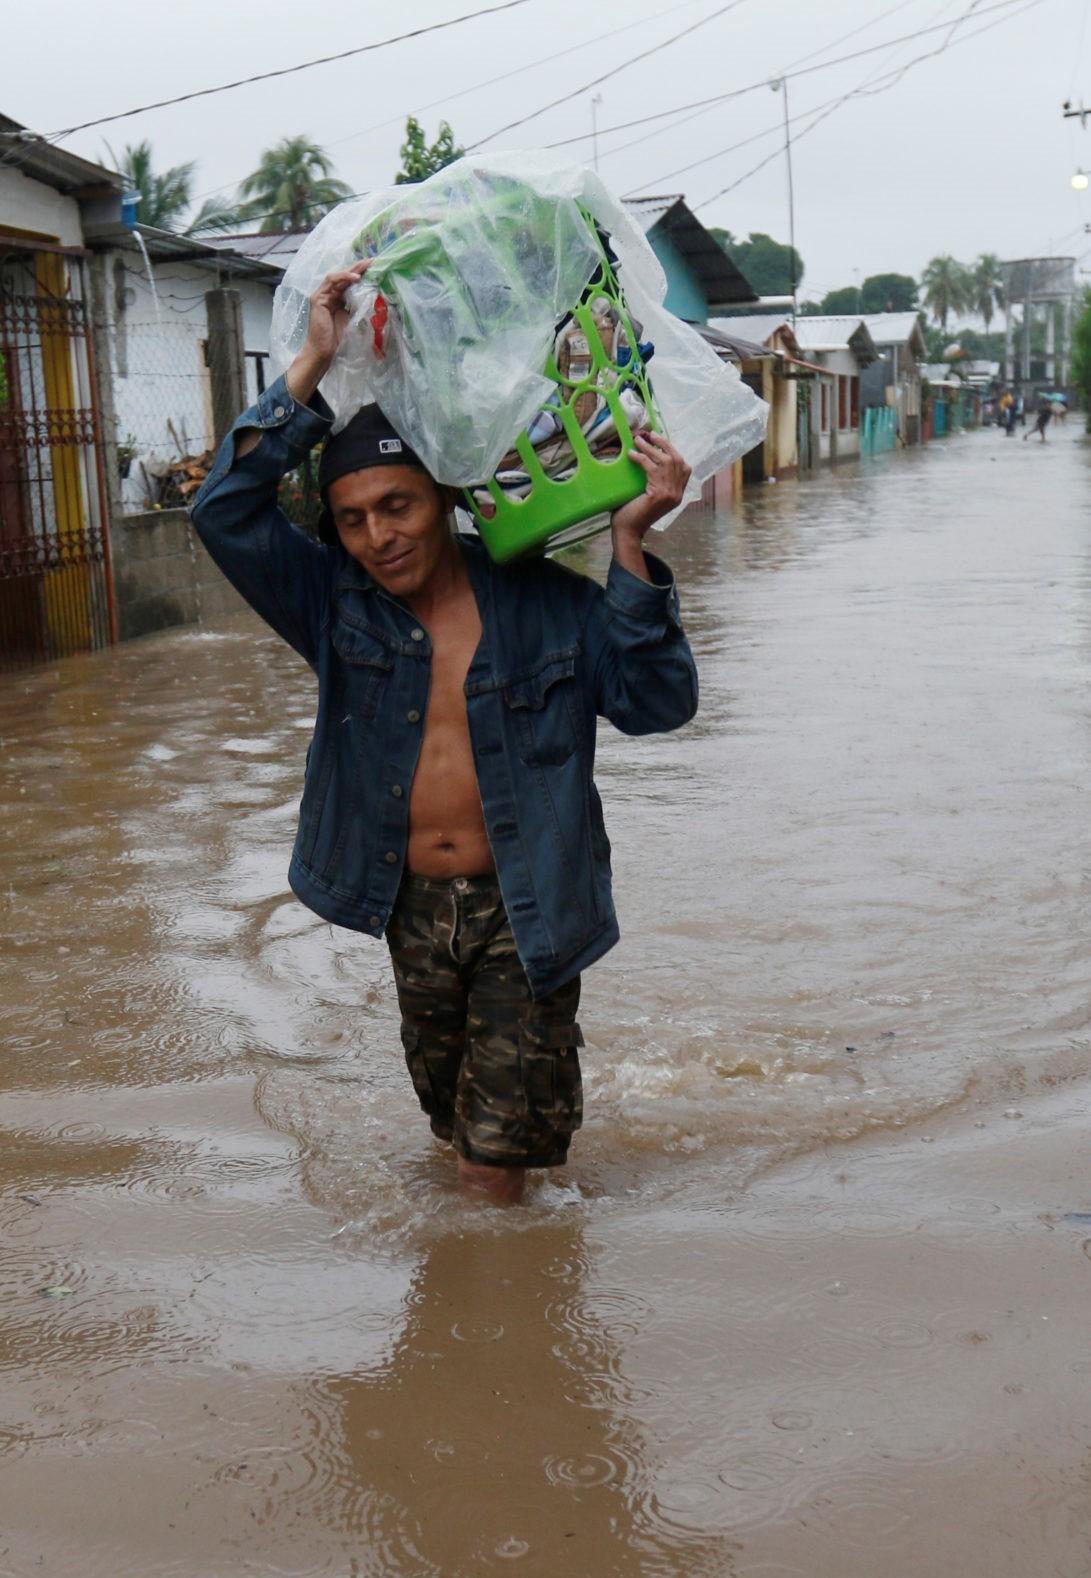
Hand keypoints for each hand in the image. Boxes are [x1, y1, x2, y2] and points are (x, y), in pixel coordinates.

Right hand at [286, 261, 368, 403]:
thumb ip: (360, 307)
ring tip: (367, 266)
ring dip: (353, 270)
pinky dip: (343, 278)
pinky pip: (331, 282)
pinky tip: (356, 278)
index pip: (351, 282)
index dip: (364, 274)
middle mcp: (329, 294)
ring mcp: (322, 294)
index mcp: (338, 298)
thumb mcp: (354, 318)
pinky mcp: (317, 298)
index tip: (378, 268)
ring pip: (338, 276)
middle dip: (360, 267)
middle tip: (375, 261)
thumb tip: (377, 298)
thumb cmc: (338, 339)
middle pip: (345, 276)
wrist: (324, 352)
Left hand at [610, 431, 691, 543]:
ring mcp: (670, 494)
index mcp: (677, 494)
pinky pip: (651, 468)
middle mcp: (677, 494)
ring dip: (651, 448)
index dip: (674, 451)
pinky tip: (631, 454)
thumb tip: (648, 457)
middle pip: (677, 460)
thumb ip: (654, 480)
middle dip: (664, 444)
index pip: (685, 467)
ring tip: (638, 439)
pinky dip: (641, 458)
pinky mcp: (659, 494)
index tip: (661, 441)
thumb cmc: (632, 514)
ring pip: (665, 462)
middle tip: (651, 434)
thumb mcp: (649, 494)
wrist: (628, 532)